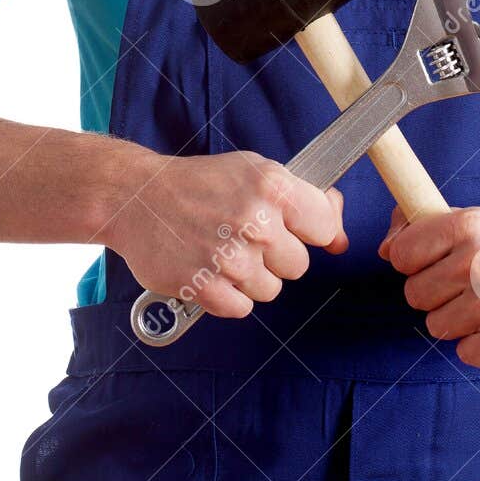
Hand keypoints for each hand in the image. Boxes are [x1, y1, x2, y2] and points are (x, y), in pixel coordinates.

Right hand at [109, 147, 347, 317]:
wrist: (138, 198)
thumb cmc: (200, 184)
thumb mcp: (256, 172)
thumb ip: (303, 201)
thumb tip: (340, 241)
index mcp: (273, 187)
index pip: (325, 226)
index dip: (311, 230)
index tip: (293, 228)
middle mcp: (256, 222)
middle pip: (298, 265)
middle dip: (277, 255)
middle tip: (244, 236)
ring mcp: (231, 258)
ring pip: (271, 290)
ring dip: (251, 277)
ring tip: (223, 250)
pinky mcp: (206, 288)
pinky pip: (242, 308)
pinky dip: (228, 295)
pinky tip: (210, 268)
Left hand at [377, 204, 479, 369]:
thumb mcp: (479, 222)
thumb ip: (425, 227)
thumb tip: (385, 248)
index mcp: (470, 225)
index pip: (402, 255)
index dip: (415, 263)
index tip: (436, 263)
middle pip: (415, 295)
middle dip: (437, 294)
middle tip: (471, 286)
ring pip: (437, 326)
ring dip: (458, 322)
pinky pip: (463, 352)